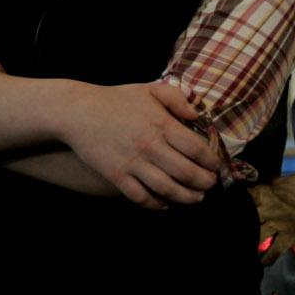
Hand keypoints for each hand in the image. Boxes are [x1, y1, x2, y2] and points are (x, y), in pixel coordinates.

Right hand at [63, 82, 222, 209]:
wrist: (78, 112)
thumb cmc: (116, 99)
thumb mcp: (148, 89)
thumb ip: (176, 98)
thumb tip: (196, 116)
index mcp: (161, 124)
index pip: (197, 148)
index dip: (211, 160)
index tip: (215, 165)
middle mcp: (150, 146)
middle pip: (187, 172)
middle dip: (204, 182)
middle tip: (210, 184)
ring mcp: (133, 163)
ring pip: (168, 189)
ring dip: (187, 197)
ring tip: (196, 198)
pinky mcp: (117, 176)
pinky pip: (141, 197)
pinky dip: (156, 204)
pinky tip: (165, 204)